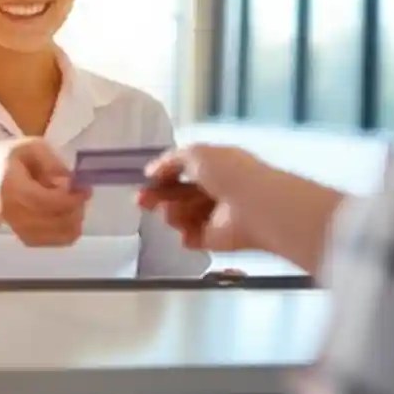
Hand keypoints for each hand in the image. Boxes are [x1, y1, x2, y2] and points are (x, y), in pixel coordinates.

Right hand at [0, 138, 89, 246]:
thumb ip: (52, 162)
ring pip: (53, 235)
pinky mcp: (23, 237)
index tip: (84, 189)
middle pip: (50, 220)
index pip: (41, 200)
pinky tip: (69, 217)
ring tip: (76, 204)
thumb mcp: (30, 147)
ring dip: (73, 221)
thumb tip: (70, 182)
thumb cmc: (10, 159)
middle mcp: (10, 211)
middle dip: (74, 209)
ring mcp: (16, 227)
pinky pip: (50, 242)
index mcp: (10, 185)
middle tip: (82, 194)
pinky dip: (66, 232)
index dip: (67, 199)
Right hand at [137, 144, 268, 251]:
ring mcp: (214, 216)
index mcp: (215, 166)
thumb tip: (151, 170)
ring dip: (171, 213)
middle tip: (140, 200)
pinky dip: (186, 233)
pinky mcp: (214, 240)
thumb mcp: (196, 153)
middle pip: (178, 194)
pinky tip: (186, 231)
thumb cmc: (228, 173)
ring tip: (172, 212)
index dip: (163, 174)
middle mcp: (215, 190)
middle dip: (157, 196)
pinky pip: (191, 237)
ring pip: (181, 215)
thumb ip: (170, 160)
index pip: (183, 170)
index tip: (145, 179)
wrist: (253, 206)